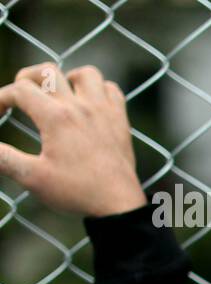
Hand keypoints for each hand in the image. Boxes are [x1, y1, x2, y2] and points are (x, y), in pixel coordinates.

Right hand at [0, 63, 146, 216]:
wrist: (119, 206)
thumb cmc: (77, 192)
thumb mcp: (32, 177)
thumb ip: (3, 158)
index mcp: (57, 118)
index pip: (20, 90)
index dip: (1, 99)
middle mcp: (81, 107)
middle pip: (48, 71)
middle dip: (27, 78)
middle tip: (22, 96)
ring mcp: (104, 111)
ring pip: (86, 74)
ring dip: (68, 78)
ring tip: (58, 95)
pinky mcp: (121, 121)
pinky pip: (112, 90)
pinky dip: (98, 90)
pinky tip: (88, 104)